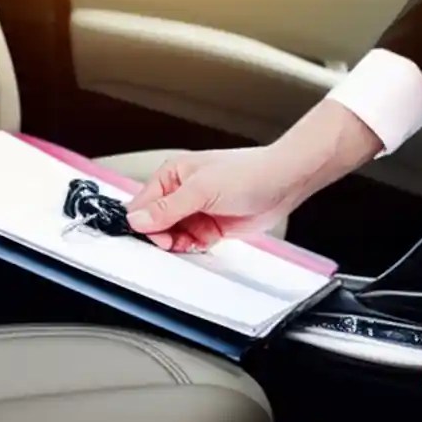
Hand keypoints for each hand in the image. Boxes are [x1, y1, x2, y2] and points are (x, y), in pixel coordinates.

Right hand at [125, 146, 307, 251]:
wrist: (284, 182)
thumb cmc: (247, 173)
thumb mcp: (201, 190)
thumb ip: (168, 208)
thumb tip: (137, 219)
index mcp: (172, 175)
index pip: (143, 203)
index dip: (143, 222)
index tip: (151, 236)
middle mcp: (181, 193)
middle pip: (155, 223)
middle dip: (161, 236)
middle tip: (172, 242)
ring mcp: (196, 211)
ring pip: (172, 236)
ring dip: (178, 244)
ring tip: (191, 241)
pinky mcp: (210, 227)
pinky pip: (191, 243)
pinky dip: (192, 248)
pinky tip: (201, 244)